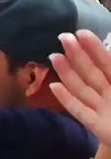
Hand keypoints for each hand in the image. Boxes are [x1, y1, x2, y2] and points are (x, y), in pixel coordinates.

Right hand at [52, 30, 110, 146]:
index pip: (107, 62)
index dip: (94, 48)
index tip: (80, 33)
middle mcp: (110, 93)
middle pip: (91, 72)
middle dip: (78, 55)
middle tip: (63, 38)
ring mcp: (102, 109)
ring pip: (82, 88)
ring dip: (67, 73)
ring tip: (54, 57)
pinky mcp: (96, 125)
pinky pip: (80, 111)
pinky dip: (67, 99)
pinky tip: (54, 87)